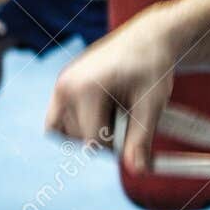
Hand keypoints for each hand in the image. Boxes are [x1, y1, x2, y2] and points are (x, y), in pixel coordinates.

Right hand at [45, 8, 177, 172]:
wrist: (148, 39)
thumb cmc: (152, 67)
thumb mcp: (151, 105)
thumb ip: (142, 139)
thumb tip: (138, 170)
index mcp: (84, 89)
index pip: (92, 141)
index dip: (118, 145)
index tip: (135, 131)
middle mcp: (66, 86)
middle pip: (76, 139)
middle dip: (103, 137)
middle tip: (126, 117)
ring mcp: (61, 85)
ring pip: (63, 133)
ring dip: (88, 131)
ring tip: (114, 112)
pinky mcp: (63, 86)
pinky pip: (58, 121)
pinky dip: (77, 125)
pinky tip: (100, 114)